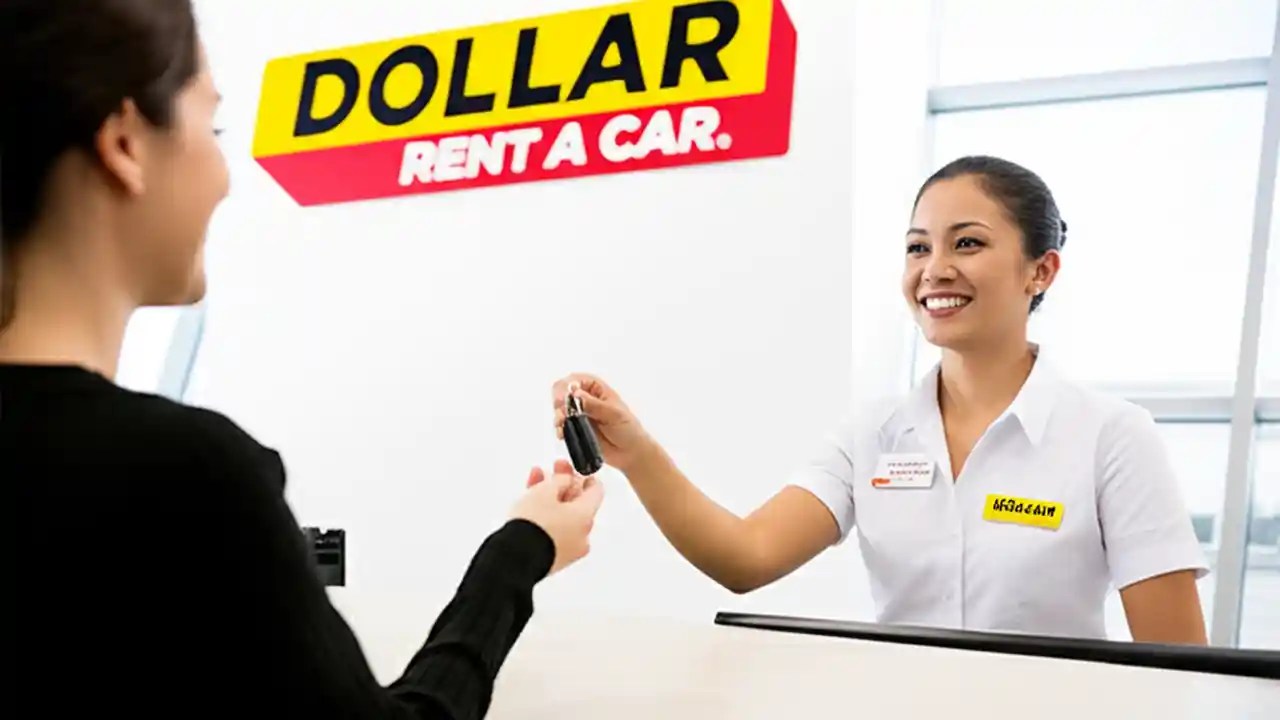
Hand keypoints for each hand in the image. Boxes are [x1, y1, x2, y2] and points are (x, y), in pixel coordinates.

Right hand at [511, 459, 604, 575]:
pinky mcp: (553, 559)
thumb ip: (559, 480)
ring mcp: (568, 550)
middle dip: (563, 487)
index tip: (573, 469)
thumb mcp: (545, 490)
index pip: (596, 491)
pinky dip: (546, 519)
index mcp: (586, 517)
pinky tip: (531, 507)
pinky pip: (554, 532)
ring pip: (563, 518)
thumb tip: (566, 480)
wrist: (515, 558)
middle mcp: (582, 536)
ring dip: (551, 501)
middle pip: (577, 505)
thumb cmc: (533, 526)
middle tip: (551, 474)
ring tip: (535, 486)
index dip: (584, 476)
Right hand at [552, 373, 654, 473]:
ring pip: (560, 409)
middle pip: (563, 393)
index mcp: (596, 389)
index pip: (576, 379)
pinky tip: (562, 434)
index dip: (567, 386)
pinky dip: (559, 429)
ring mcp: (579, 415)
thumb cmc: (628, 429)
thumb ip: (595, 405)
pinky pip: (562, 426)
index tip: (564, 397)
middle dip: (559, 401)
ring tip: (562, 424)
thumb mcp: (614, 414)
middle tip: (562, 412)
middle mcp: (585, 399)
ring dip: (558, 416)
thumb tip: (576, 394)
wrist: (630, 453)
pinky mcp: (576, 429)